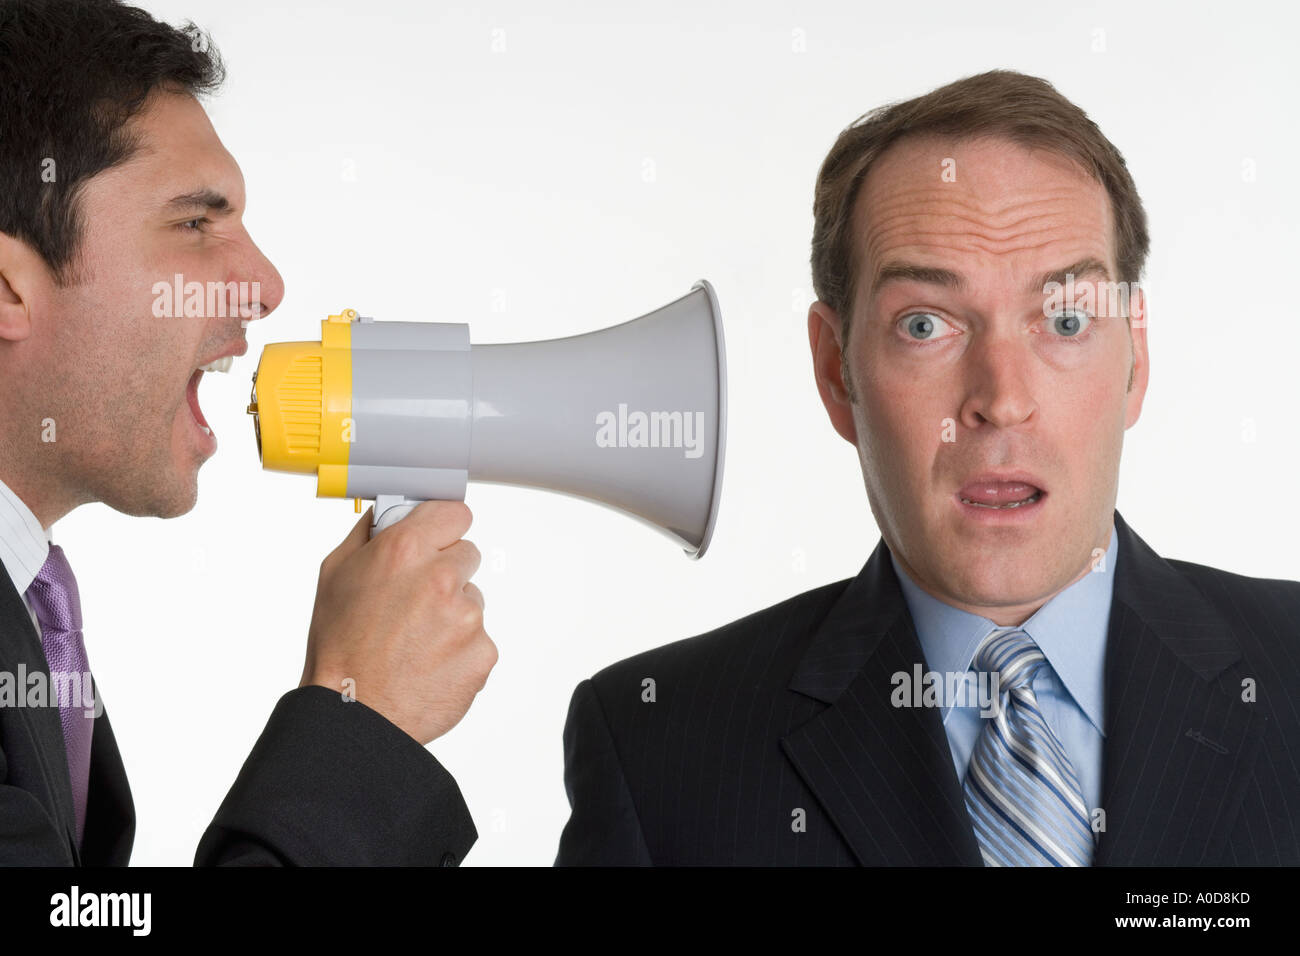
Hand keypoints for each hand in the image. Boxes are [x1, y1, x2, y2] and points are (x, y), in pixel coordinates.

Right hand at [300, 500, 495, 745]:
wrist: (353, 714)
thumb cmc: (339, 648)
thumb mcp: (335, 574)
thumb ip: (369, 534)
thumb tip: (390, 512)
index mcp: (405, 551)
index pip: (454, 513)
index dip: (442, 527)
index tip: (436, 538)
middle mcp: (440, 578)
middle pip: (467, 555)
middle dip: (445, 572)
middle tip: (414, 601)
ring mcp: (466, 618)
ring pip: (472, 600)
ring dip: (451, 614)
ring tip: (414, 640)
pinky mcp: (483, 652)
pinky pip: (478, 639)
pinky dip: (459, 650)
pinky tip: (427, 662)